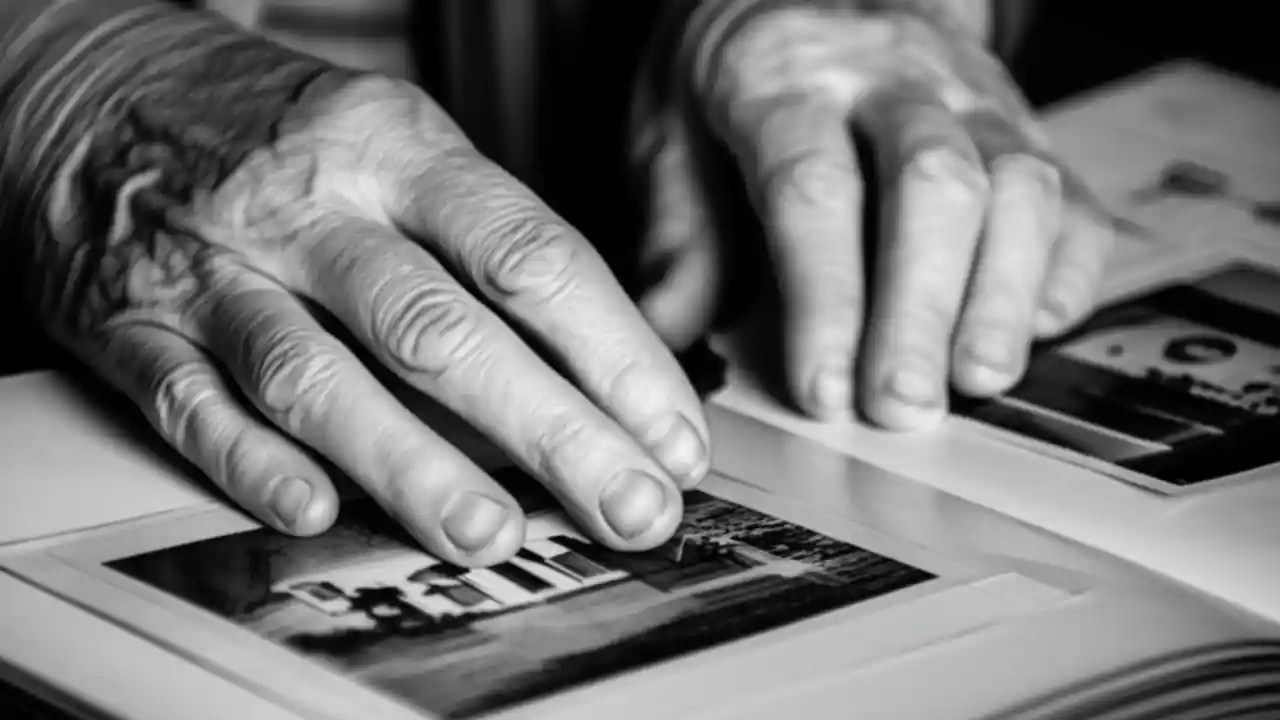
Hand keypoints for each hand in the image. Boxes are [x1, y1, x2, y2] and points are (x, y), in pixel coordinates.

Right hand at [11, 15, 707, 565]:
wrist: (103, 85)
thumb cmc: (283, 131)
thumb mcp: (401, 141)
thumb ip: (489, 245)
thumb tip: (603, 366)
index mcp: (400, 150)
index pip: (531, 258)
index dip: (615, 355)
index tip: (671, 435)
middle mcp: (313, 208)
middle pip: (443, 328)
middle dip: (551, 430)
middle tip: (626, 506)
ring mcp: (219, 268)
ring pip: (319, 377)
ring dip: (411, 464)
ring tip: (490, 532)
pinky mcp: (136, 326)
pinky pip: (194, 405)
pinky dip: (255, 465)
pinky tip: (315, 510)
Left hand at [633, 0, 1115, 426]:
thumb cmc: (741, 75)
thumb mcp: (671, 131)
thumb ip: (678, 236)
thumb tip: (670, 336)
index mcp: (784, 77)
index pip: (814, 189)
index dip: (825, 299)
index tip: (825, 390)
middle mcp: (892, 77)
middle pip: (933, 185)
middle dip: (922, 309)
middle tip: (903, 406)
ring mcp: (973, 98)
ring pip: (1020, 185)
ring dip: (1004, 296)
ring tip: (979, 380)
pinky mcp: (1026, 128)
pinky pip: (1070, 197)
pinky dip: (1065, 270)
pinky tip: (1038, 329)